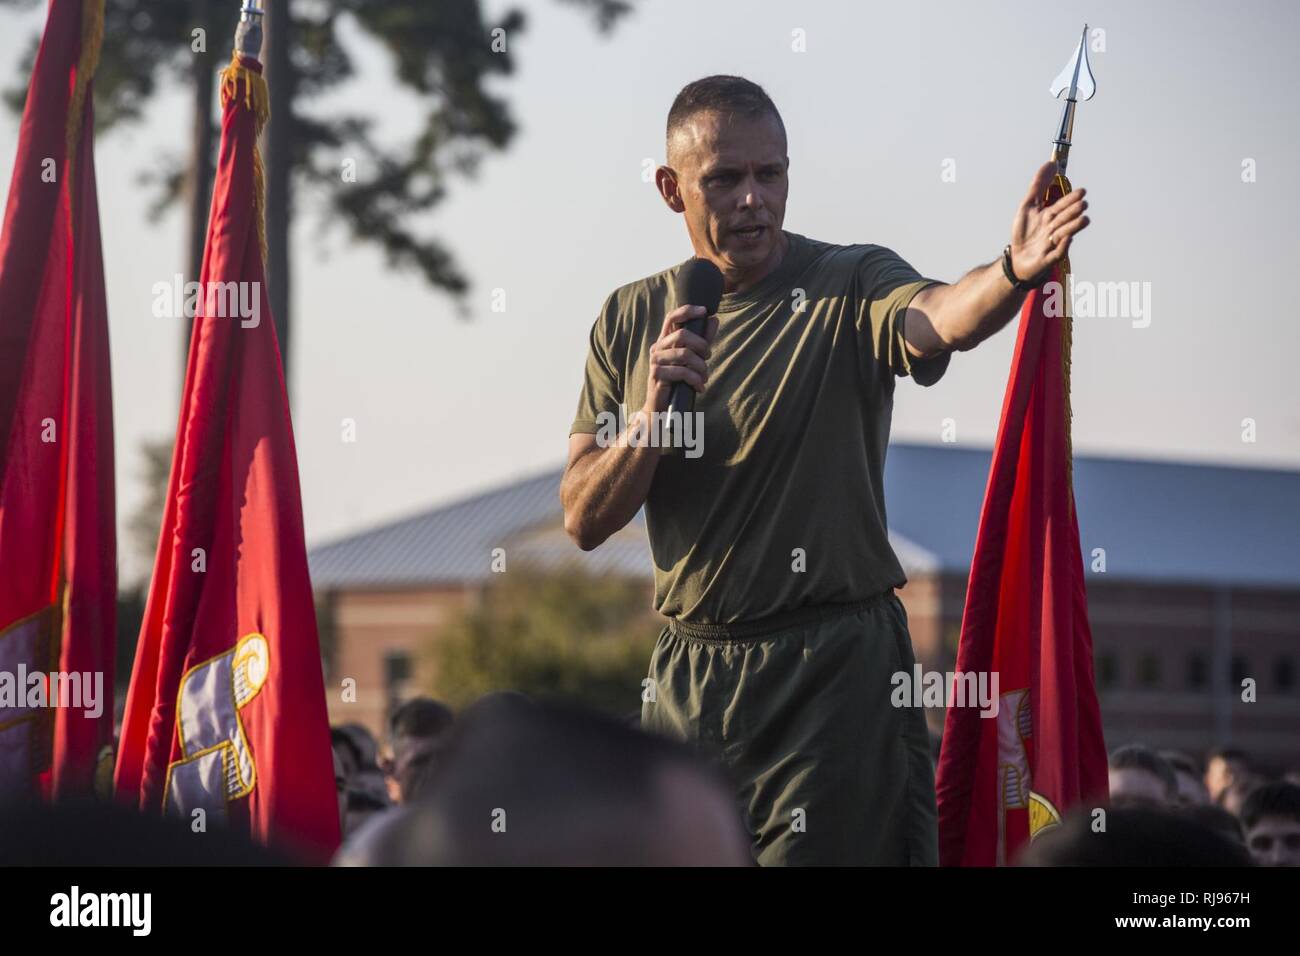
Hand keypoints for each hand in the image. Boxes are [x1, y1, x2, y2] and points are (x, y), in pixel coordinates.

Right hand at [643, 304, 718, 414]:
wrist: (661, 407)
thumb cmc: (678, 382)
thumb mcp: (693, 358)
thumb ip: (702, 339)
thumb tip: (714, 319)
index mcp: (664, 341)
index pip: (671, 317)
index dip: (687, 311)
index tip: (704, 311)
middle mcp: (657, 348)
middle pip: (682, 335)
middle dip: (701, 345)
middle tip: (708, 356)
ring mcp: (655, 361)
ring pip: (685, 354)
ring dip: (700, 367)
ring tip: (704, 377)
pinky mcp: (657, 375)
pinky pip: (682, 371)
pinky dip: (695, 380)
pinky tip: (699, 387)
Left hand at [1008, 161, 1090, 280]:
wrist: (1016, 258)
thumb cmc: (1024, 232)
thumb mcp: (1028, 205)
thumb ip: (1039, 185)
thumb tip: (1052, 163)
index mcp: (1050, 216)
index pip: (1062, 206)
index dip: (1071, 199)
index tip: (1081, 191)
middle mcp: (1054, 228)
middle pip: (1065, 219)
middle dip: (1073, 212)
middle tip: (1082, 203)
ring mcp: (1053, 243)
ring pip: (1065, 233)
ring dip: (1072, 226)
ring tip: (1083, 219)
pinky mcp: (1049, 258)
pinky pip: (1058, 252)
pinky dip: (1063, 246)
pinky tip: (1066, 239)